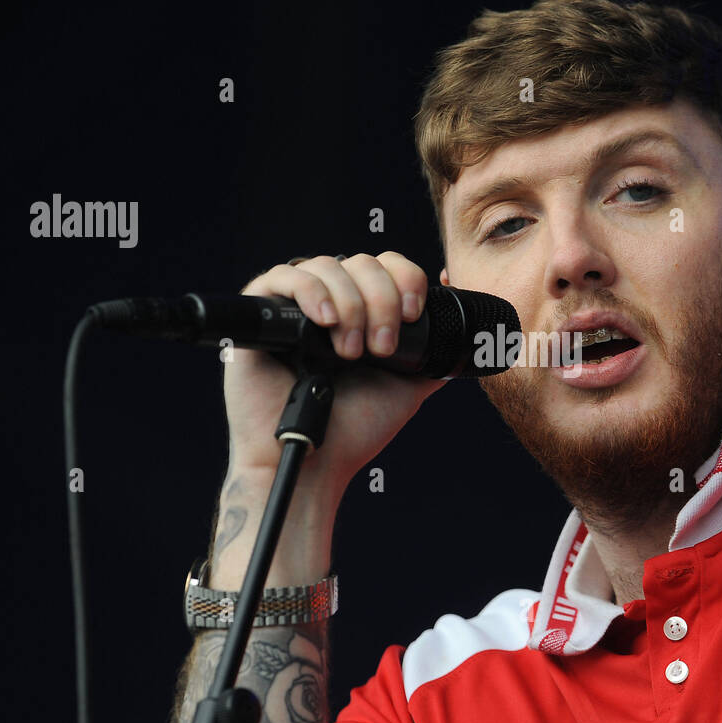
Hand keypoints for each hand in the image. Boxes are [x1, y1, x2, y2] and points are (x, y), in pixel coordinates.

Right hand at [223, 252, 447, 501]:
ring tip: (349, 352)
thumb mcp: (409, 384)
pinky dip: (312, 293)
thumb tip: (461, 322)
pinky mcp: (260, 314)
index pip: (387, 265)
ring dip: (350, 305)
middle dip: (381, 300)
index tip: (413, 315)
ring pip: (327, 265)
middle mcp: (331, 302)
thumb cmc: (355, 429)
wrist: (316, 460)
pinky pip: (283, 275)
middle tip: (381, 348)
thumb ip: (433, 354)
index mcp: (364, 311)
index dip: (406, 279)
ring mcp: (295, 306)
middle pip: (362, 262)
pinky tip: (325, 322)